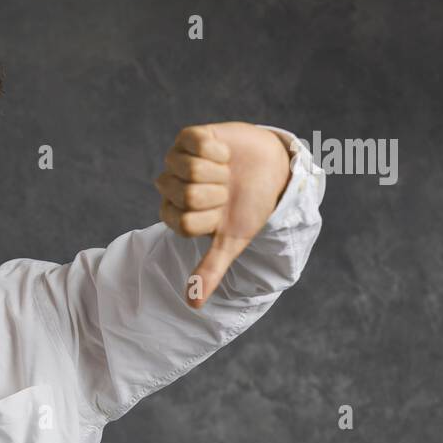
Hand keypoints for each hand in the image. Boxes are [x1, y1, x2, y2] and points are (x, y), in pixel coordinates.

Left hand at [154, 122, 290, 307]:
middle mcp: (171, 187)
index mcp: (175, 214)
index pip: (181, 222)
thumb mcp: (231, 242)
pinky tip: (224, 154)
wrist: (271, 172)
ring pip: (188, 169)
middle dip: (215, 195)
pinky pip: (195, 143)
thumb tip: (193, 305)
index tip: (221, 214)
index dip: (209, 218)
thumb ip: (210, 270)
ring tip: (226, 173)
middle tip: (226, 191)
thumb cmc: (247, 208)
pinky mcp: (190, 137)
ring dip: (217, 173)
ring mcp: (177, 161)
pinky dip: (217, 151)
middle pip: (185, 196)